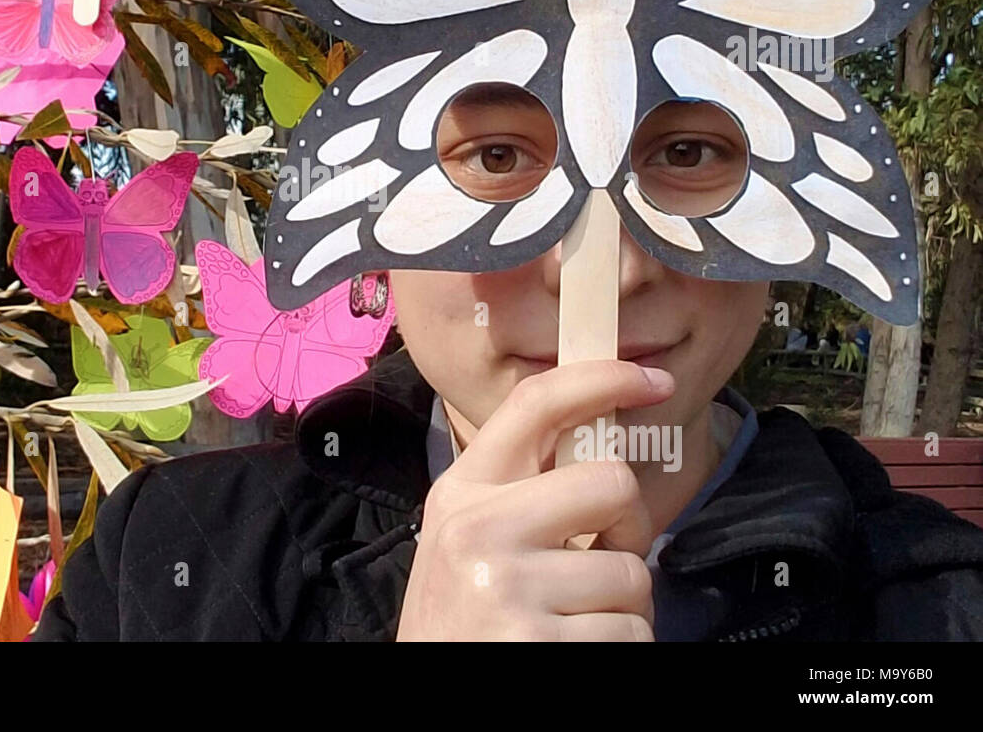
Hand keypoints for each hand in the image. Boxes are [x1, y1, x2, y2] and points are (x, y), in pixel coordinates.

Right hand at [396, 361, 672, 640]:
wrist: (423, 695)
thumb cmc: (462, 617)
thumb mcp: (468, 538)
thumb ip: (520, 492)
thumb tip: (601, 433)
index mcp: (463, 493)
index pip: (534, 406)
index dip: (602, 378)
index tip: (651, 379)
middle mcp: (480, 530)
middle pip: (613, 485)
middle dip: (626, 530)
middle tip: (596, 563)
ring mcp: (511, 589)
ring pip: (632, 573)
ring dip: (619, 608)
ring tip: (568, 624)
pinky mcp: (540, 644)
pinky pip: (632, 634)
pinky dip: (617, 650)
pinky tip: (568, 651)